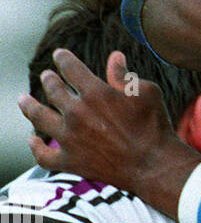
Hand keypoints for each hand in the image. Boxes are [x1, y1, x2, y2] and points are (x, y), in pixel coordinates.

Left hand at [18, 49, 179, 189]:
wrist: (155, 166)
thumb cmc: (154, 127)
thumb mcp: (147, 92)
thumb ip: (124, 75)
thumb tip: (115, 56)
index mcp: (95, 91)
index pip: (69, 66)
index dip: (62, 58)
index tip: (60, 55)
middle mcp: (77, 112)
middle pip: (52, 89)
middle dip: (49, 79)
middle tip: (47, 77)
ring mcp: (70, 138)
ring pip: (39, 117)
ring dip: (29, 105)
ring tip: (24, 100)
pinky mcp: (71, 161)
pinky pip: (44, 155)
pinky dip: (36, 147)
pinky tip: (33, 140)